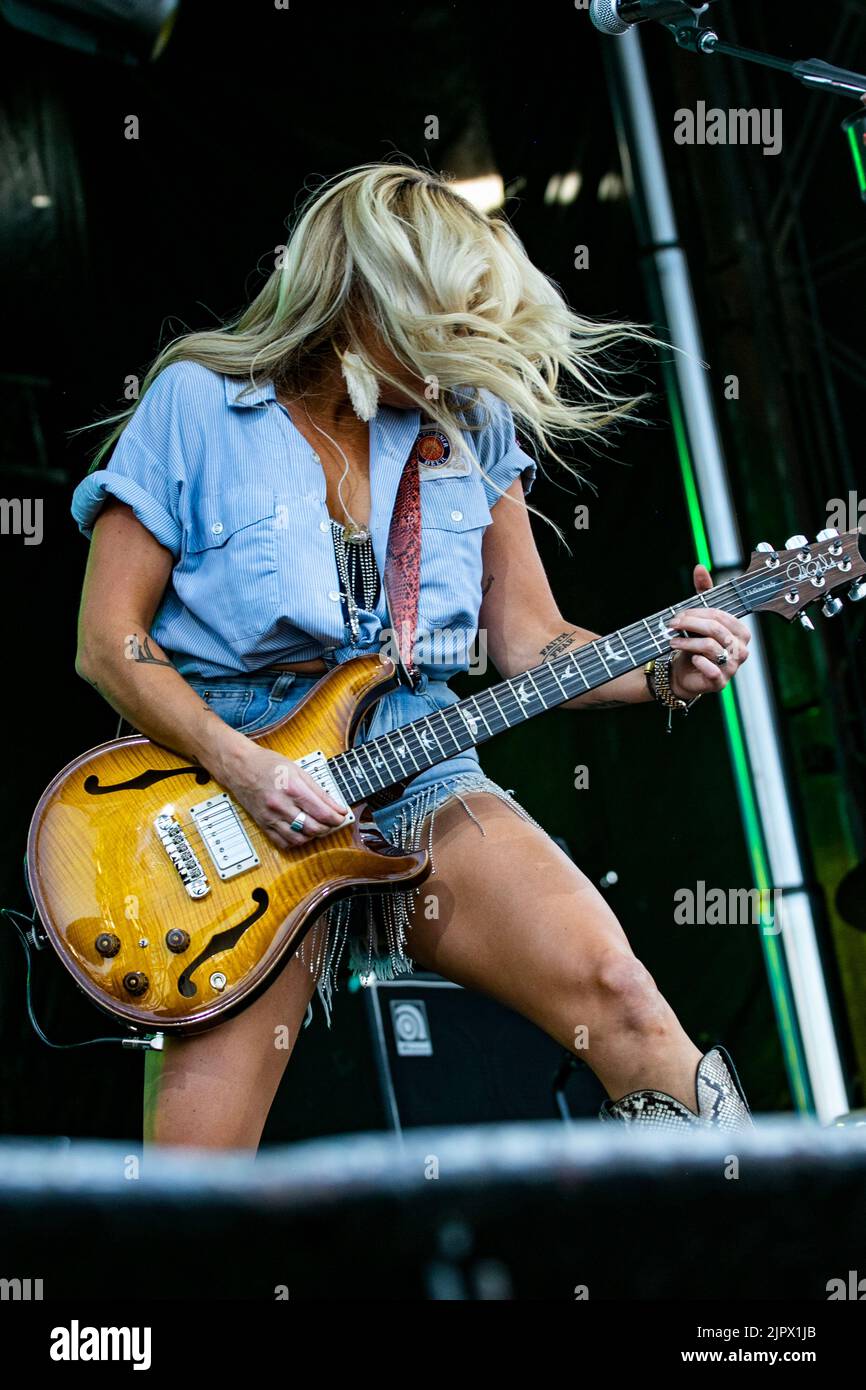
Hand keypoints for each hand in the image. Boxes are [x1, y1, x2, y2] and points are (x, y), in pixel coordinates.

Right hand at [225, 742, 350, 850]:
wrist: (240, 767)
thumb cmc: (268, 765)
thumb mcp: (298, 771)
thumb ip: (319, 791)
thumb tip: (336, 806)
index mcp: (292, 788)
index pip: (322, 812)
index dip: (337, 818)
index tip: (342, 816)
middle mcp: (281, 805)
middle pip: (313, 828)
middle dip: (328, 827)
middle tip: (332, 821)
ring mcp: (271, 817)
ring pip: (300, 839)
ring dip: (313, 835)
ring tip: (317, 826)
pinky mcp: (263, 825)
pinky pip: (284, 842)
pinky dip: (297, 841)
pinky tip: (301, 831)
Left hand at [667, 564, 750, 699]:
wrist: (684, 673)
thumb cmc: (695, 643)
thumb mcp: (699, 616)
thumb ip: (703, 592)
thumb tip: (700, 567)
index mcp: (740, 632)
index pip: (721, 616)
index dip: (697, 613)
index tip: (679, 614)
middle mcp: (741, 650)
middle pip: (715, 629)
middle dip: (690, 624)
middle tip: (672, 624)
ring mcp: (732, 667)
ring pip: (711, 647)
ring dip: (687, 642)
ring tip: (672, 640)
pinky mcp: (720, 682)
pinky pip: (713, 670)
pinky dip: (699, 662)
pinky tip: (690, 658)